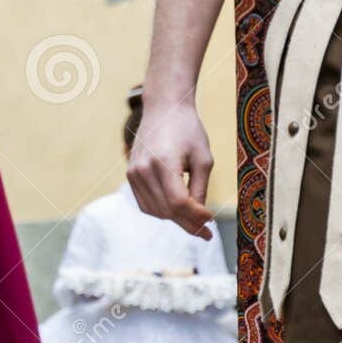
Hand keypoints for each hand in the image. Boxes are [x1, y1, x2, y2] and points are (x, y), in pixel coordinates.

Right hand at [127, 99, 214, 237]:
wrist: (163, 109)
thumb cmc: (188, 130)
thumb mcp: (203, 158)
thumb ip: (200, 189)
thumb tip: (201, 218)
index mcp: (163, 162)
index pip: (178, 201)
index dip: (195, 216)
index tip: (211, 222)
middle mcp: (143, 170)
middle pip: (166, 209)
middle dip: (188, 223)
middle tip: (207, 233)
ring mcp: (133, 174)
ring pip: (155, 211)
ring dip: (176, 220)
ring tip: (195, 223)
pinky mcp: (130, 176)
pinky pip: (146, 204)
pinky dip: (162, 212)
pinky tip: (177, 212)